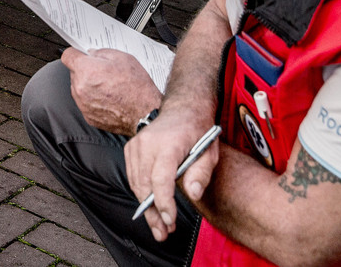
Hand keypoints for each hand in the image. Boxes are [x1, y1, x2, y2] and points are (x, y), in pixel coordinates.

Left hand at [61, 48, 161, 135]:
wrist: (146, 114)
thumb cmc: (137, 88)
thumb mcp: (123, 58)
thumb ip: (102, 52)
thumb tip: (92, 54)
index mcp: (86, 70)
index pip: (67, 56)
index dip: (75, 53)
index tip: (80, 54)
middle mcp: (80, 88)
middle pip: (74, 73)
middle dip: (85, 70)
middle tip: (103, 72)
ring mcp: (83, 104)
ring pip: (78, 88)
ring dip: (88, 86)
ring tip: (109, 87)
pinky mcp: (88, 117)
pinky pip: (85, 103)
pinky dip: (93, 100)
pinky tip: (109, 99)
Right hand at [124, 108, 218, 241]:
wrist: (182, 109)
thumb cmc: (197, 131)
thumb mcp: (209, 151)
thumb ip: (201, 173)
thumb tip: (193, 194)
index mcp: (169, 143)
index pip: (161, 177)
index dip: (164, 201)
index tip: (169, 219)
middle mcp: (148, 143)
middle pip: (145, 183)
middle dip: (154, 211)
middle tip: (163, 232)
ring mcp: (136, 144)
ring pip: (136, 182)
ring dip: (146, 206)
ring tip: (158, 225)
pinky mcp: (130, 148)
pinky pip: (132, 176)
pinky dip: (140, 192)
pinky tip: (150, 206)